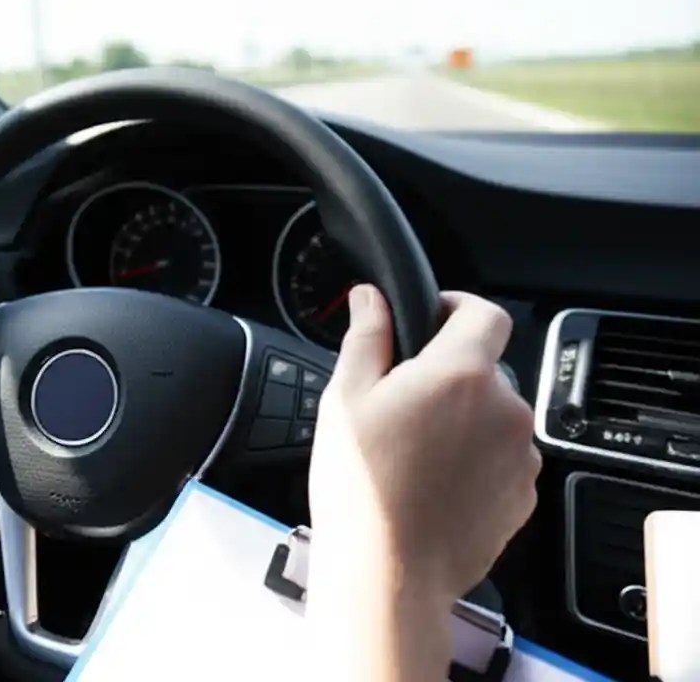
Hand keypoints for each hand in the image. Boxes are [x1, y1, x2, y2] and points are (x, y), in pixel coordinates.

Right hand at [308, 285, 539, 602]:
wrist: (389, 572)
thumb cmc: (361, 486)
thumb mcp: (345, 399)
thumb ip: (366, 338)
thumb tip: (372, 298)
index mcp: (460, 374)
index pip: (485, 313)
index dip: (458, 306)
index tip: (434, 318)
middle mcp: (505, 408)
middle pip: (484, 370)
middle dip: (449, 377)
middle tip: (402, 406)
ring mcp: (520, 455)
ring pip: (493, 418)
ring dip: (464, 423)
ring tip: (416, 454)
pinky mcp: (523, 495)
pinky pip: (501, 461)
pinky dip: (475, 463)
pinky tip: (435, 484)